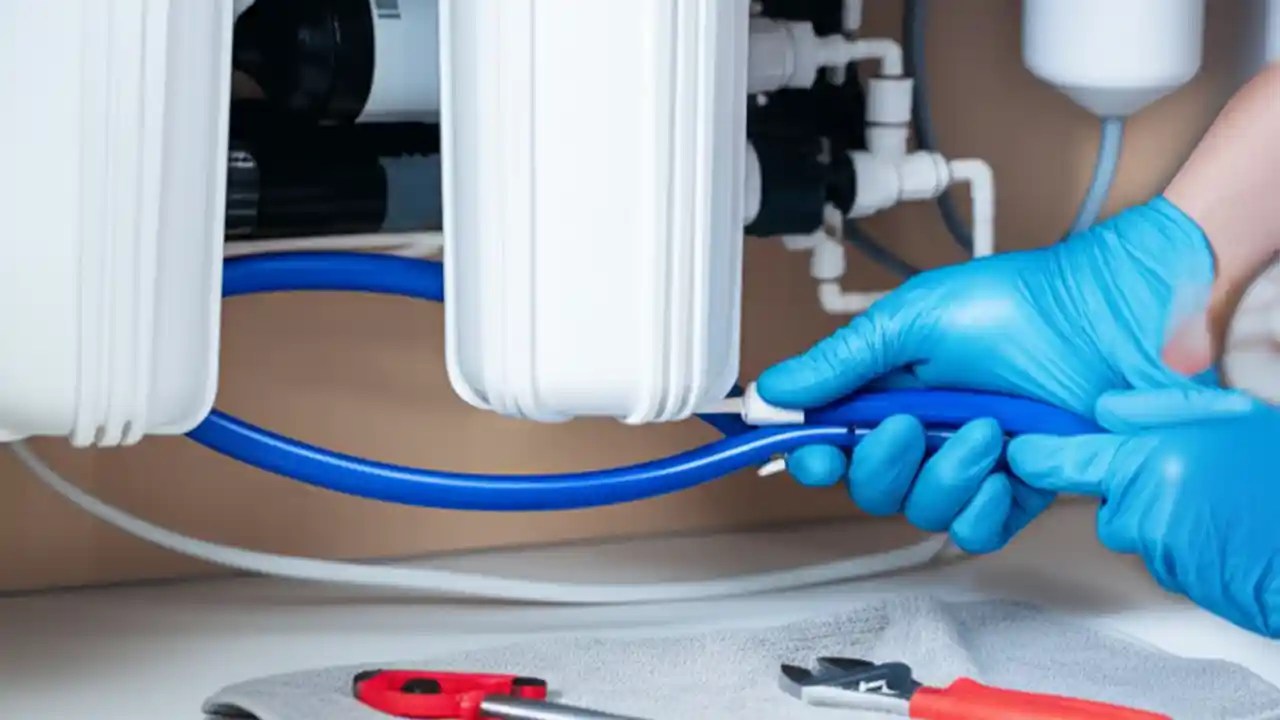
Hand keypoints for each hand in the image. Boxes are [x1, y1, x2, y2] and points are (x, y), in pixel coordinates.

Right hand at [757, 197, 1215, 552]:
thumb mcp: (910, 321)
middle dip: (881, 465)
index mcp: (887, 393)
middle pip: (868, 487)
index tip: (811, 454)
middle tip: (910, 427)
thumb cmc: (1015, 305)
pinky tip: (1005, 469)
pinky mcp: (1016, 491)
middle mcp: (922, 435)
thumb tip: (770, 391)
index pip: (830, 442)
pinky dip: (983, 509)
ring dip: (944, 477)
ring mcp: (968, 465)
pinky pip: (977, 530)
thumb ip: (839, 363)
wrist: (1104, 319)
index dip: (812, 457)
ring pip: (920, 510)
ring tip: (987, 431)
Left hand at [1008, 387, 1279, 637]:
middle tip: (1194, 488)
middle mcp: (1151, 485)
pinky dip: (1179, 552)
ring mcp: (1160, 531)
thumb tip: (1104, 410)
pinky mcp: (1173, 569)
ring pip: (1129, 526)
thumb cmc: (1276, 477)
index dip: (1041, 457)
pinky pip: (1156, 557)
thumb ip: (1163, 409)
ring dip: (1158, 524)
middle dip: (1132, 491)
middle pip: (1105, 494)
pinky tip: (1219, 539)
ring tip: (1215, 512)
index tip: (1017, 455)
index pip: (1076, 454)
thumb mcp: (1231, 418)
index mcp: (1162, 442)